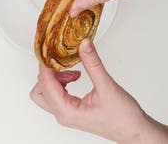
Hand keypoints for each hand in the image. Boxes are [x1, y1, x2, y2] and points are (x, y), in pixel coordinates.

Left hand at [30, 39, 166, 142]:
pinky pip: (57, 93)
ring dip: (54, 76)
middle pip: (40, 88)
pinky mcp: (73, 110)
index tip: (49, 48)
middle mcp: (64, 114)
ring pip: (46, 91)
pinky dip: (61, 81)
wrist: (136, 132)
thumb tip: (83, 44)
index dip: (46, 63)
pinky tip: (74, 74)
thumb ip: (93, 63)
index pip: (45, 83)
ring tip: (71, 68)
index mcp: (67, 112)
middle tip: (58, 57)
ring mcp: (67, 114)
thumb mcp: (107, 86)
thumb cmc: (124, 119)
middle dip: (48, 71)